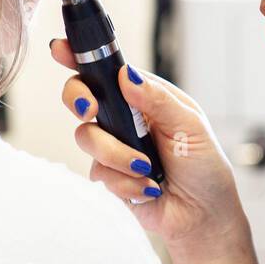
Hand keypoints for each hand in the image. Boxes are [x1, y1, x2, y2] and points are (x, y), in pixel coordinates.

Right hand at [51, 38, 245, 252]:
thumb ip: (158, 100)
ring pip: (87, 138)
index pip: (108, 71)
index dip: (79, 56)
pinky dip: (127, 182)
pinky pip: (99, 173)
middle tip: (91, 111)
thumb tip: (126, 74)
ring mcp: (113, 147)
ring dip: (117, 155)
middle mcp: (123, 118)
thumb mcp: (190, 127)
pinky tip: (150, 188)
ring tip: (148, 169)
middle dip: (79, 101)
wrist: (203, 215)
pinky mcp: (109, 176)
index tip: (60, 48)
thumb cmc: (204, 166)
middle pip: (81, 98)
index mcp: (144, 97)